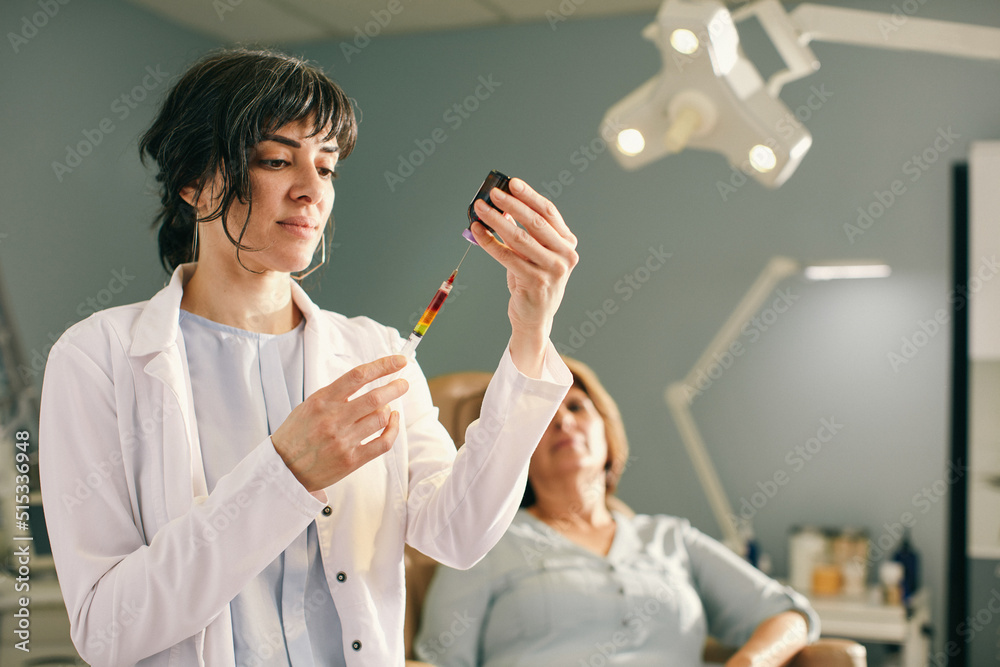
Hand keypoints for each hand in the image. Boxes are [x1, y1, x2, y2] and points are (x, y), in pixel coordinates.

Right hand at [271, 355, 409, 491]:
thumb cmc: (297, 434)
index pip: (358, 376)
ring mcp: (343, 440)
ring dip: (390, 408)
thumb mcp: (309, 406)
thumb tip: (367, 381)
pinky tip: (392, 422)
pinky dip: (393, 430)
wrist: (283, 469)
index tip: (399, 361)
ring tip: (388, 406)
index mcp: (322, 400)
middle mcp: (334, 419)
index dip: (383, 365)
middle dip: (395, 387)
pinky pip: (382, 443)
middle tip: (403, 384)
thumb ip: (335, 395)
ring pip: (381, 418)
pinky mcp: (351, 460)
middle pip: (376, 397)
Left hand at [470, 177, 577, 375]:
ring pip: (520, 239)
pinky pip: (507, 257)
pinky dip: (489, 242)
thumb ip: (524, 231)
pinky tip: (477, 231)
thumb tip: (503, 207)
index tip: (512, 183)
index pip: (548, 213)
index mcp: (568, 243)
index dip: (529, 196)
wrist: (535, 317)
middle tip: (493, 193)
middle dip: (512, 205)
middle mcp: (565, 256)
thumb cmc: (533, 281)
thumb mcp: (533, 253)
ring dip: (496, 221)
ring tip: (480, 209)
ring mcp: (552, 271)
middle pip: (536, 223)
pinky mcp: (535, 283)